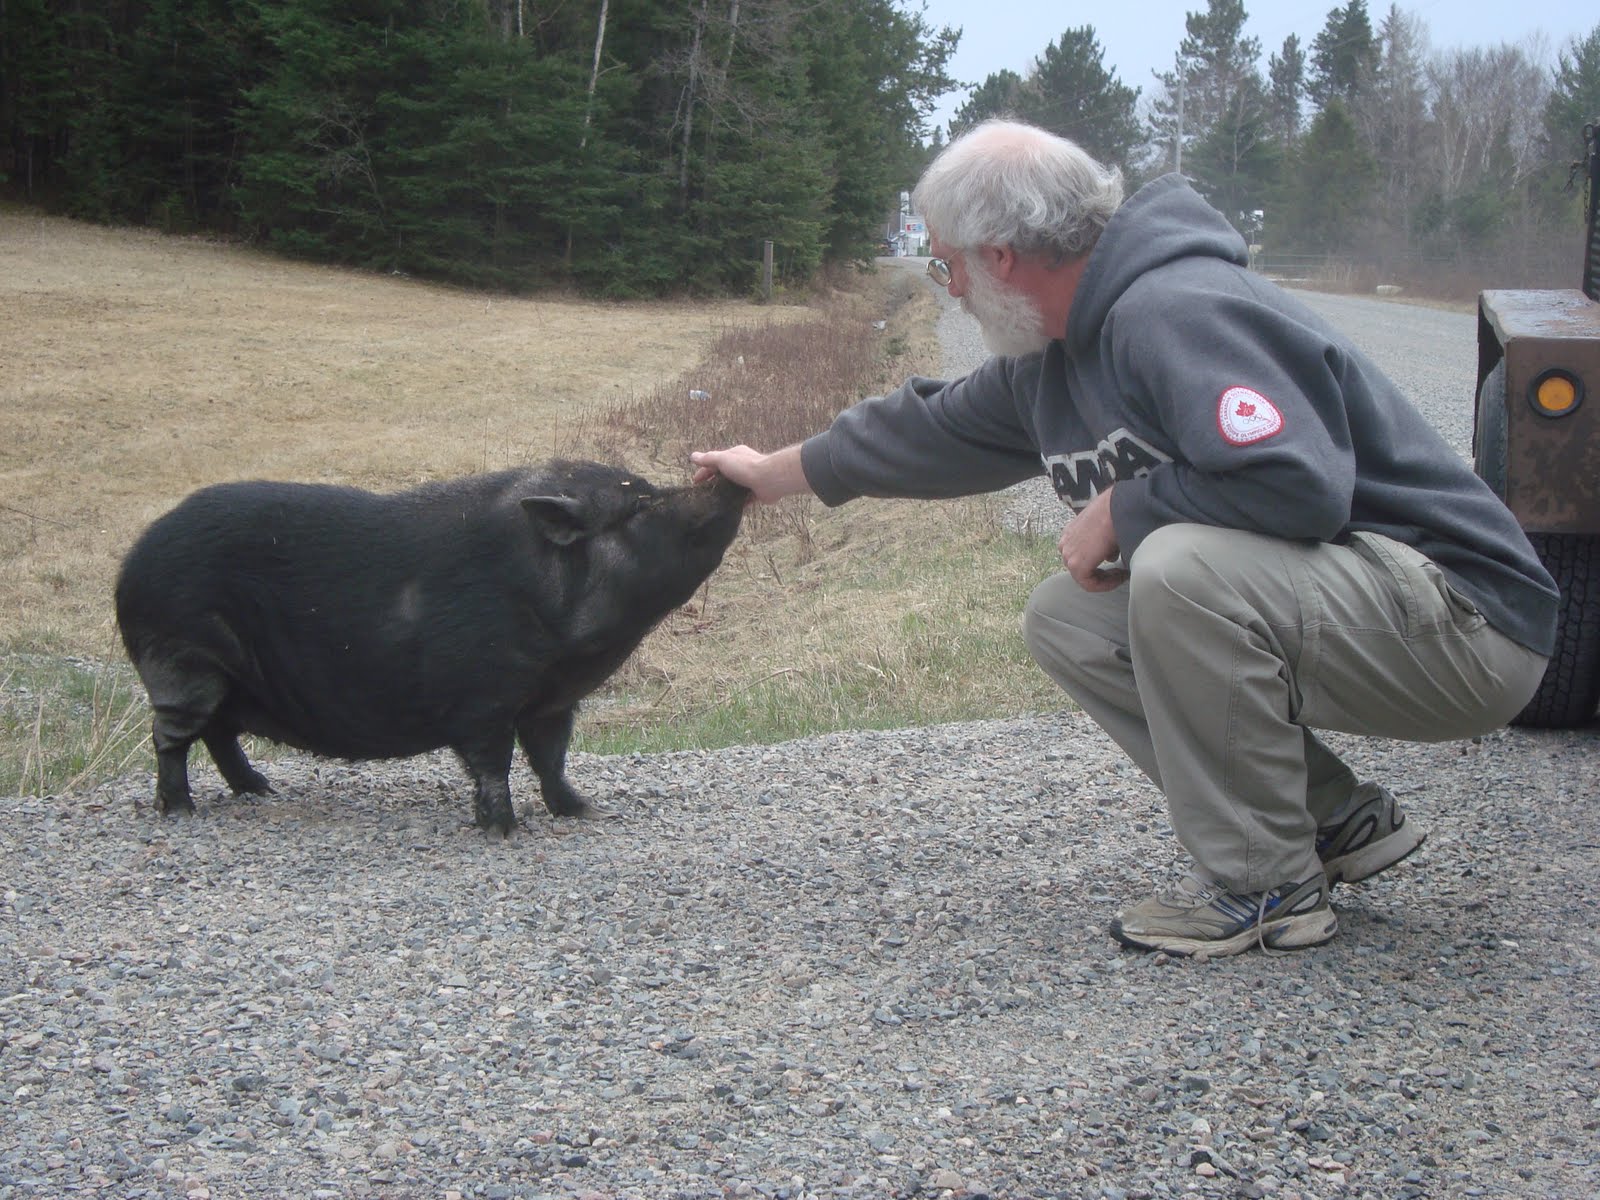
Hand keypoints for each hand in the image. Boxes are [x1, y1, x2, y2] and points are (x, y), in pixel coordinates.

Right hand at [690, 444, 811, 504]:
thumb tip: (692, 456)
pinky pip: (744, 500)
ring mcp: (750, 480)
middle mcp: (743, 466)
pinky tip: (728, 509)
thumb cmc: (745, 467)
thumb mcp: (722, 459)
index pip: (715, 462)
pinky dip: (736, 503)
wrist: (770, 479)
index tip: (695, 483)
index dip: (703, 471)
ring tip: (713, 503)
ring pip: (733, 488)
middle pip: (724, 475)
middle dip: (713, 483)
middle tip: (703, 494)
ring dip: (724, 494)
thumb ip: (708, 459)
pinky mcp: (756, 493)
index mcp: (735, 455)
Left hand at [1057, 486, 1127, 591]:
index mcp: (1070, 535)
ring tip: (1121, 573)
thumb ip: (1101, 546)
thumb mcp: (1104, 531)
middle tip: (1120, 572)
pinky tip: (1119, 577)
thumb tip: (1110, 557)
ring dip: (1105, 578)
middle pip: (1082, 569)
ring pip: (1085, 577)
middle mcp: (1065, 545)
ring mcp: (1068, 554)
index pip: (1081, 559)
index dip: (1100, 566)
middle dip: (1102, 573)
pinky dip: (1105, 584)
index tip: (1117, 568)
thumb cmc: (1115, 513)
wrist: (1119, 507)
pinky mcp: (1076, 564)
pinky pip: (1088, 583)